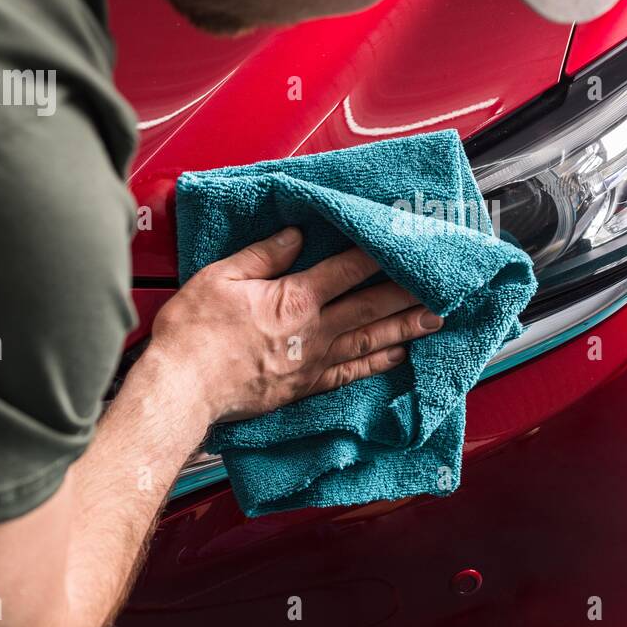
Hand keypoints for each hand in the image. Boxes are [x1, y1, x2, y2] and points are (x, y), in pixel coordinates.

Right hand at [148, 226, 443, 423]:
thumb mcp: (221, 277)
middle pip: (371, 306)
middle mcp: (313, 331)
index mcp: (294, 298)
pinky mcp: (306, 386)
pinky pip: (353, 373)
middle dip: (409, 294)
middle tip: (444, 287)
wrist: (182, 390)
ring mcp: (313, 362)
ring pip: (371, 340)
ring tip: (435, 320)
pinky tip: (399, 356)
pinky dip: (380, 363)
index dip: (379, 254)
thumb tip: (294, 235)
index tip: (405, 243)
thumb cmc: (194, 334)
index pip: (348, 269)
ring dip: (406, 327)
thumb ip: (263, 254)